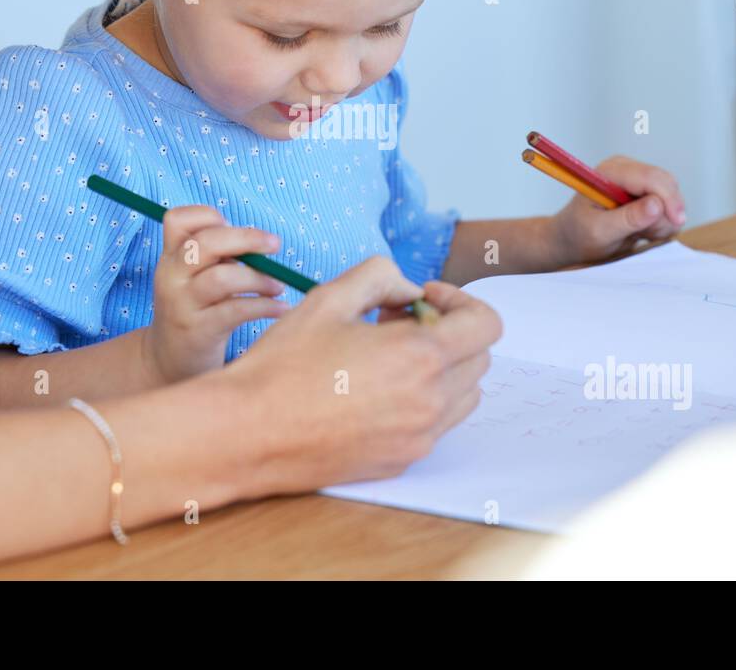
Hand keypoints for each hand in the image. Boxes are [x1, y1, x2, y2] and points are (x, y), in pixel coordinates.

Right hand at [142, 205, 289, 383]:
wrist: (169, 361)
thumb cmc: (196, 310)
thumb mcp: (197, 278)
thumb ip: (219, 257)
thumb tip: (261, 243)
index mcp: (171, 256)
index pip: (179, 219)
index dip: (209, 216)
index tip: (234, 231)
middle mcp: (170, 276)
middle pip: (205, 242)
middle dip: (246, 238)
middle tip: (275, 245)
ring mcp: (181, 304)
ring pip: (221, 277)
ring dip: (258, 278)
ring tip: (278, 286)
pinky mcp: (198, 331)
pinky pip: (235, 311)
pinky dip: (264, 306)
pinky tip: (281, 308)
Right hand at [225, 256, 501, 491]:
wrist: (248, 432)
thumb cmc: (284, 365)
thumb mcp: (330, 297)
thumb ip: (381, 276)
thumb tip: (407, 288)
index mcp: (421, 357)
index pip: (487, 324)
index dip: (460, 300)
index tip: (423, 298)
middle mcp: (431, 402)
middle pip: (480, 358)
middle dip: (450, 331)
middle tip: (400, 322)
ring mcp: (419, 437)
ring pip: (465, 394)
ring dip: (443, 367)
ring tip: (390, 355)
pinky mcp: (402, 460)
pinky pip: (438, 423)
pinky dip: (425, 399)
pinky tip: (377, 387)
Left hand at [553, 155, 686, 262]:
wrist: (572, 240)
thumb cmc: (579, 235)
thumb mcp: (600, 232)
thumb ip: (628, 219)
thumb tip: (657, 205)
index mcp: (610, 172)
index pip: (650, 176)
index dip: (668, 197)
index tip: (676, 221)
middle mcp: (626, 169)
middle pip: (667, 183)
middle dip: (665, 213)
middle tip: (647, 235)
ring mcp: (637, 180)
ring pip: (672, 196)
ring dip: (662, 221)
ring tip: (637, 234)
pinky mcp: (646, 192)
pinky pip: (670, 207)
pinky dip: (662, 224)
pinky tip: (642, 232)